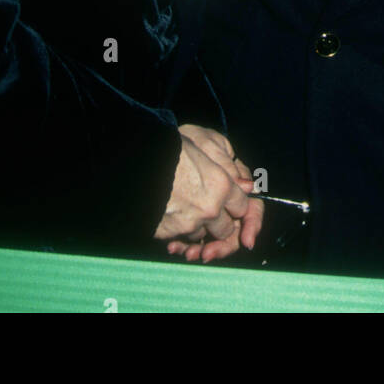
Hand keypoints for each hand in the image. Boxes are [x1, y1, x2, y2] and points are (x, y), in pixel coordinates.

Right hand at [154, 124, 262, 263]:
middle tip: (207, 209)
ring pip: (202, 235)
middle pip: (226, 228)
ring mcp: (189, 224)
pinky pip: (180, 240)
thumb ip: (227, 166)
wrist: (136, 158)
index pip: (243, 206)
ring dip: (198, 227)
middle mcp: (210, 209)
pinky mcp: (170, 233)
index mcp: (221, 185)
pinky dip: (177, 234)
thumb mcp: (204, 143)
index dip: (237, 204)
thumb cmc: (170, 145)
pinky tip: (171, 220)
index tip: (231, 203)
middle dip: (220, 221)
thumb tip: (246, 186)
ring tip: (184, 209)